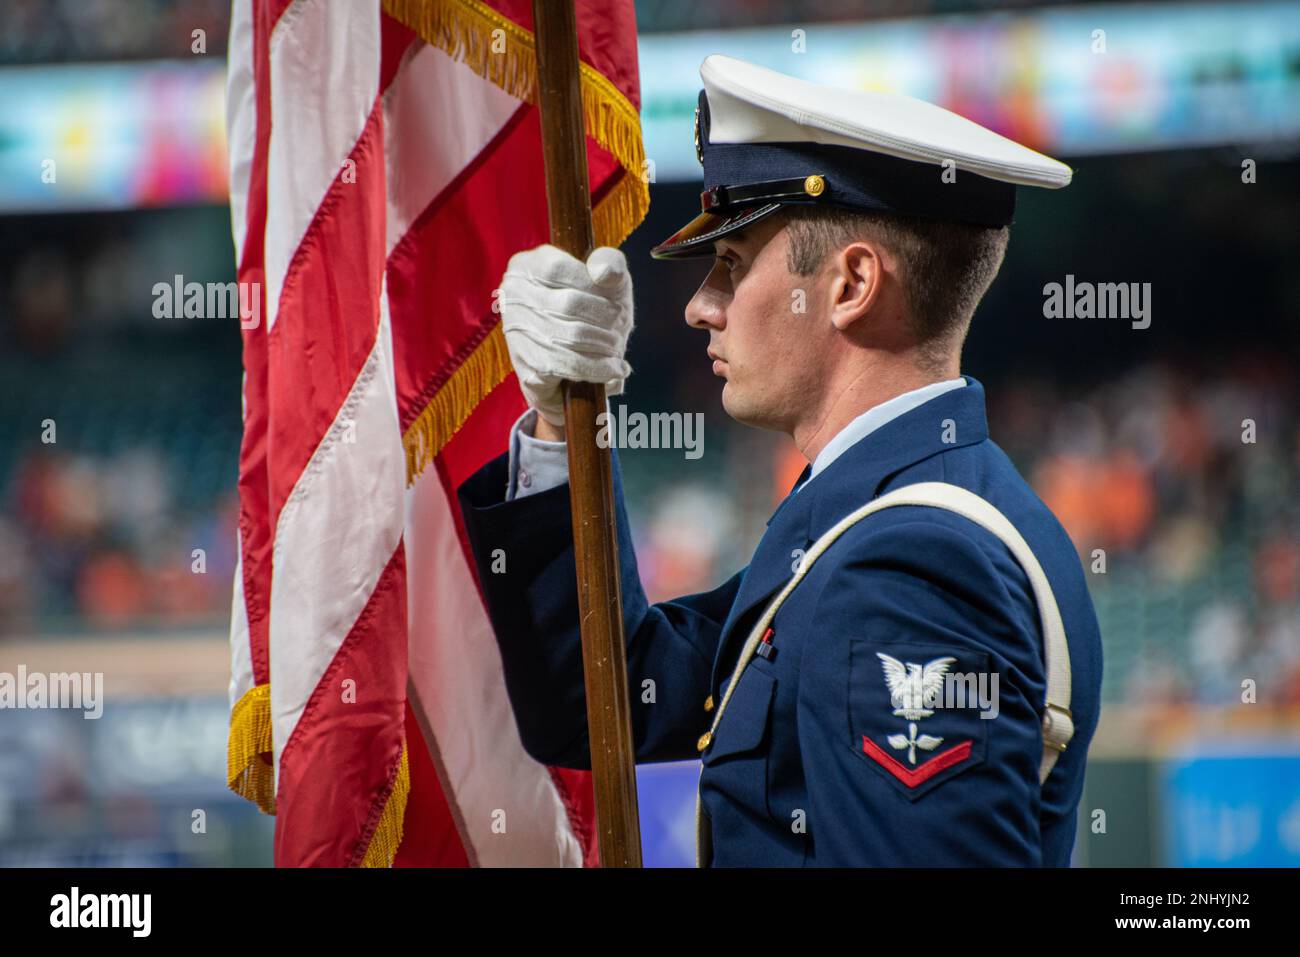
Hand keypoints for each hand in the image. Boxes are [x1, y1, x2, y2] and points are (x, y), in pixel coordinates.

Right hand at [498, 244, 633, 427]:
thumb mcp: (609, 282)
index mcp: (529, 265)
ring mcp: (516, 333)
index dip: (595, 288)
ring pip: (571, 336)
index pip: (558, 269)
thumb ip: (612, 264)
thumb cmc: (597, 313)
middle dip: (605, 321)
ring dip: (605, 346)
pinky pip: (568, 366)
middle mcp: (514, 296)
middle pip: (569, 304)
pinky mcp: (526, 368)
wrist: (582, 364)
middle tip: (619, 333)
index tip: (617, 307)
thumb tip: (603, 271)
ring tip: (617, 351)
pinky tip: (613, 370)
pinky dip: (599, 369)